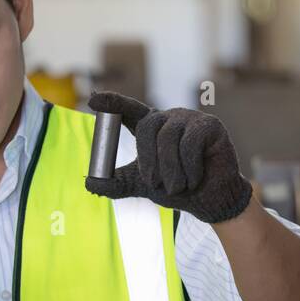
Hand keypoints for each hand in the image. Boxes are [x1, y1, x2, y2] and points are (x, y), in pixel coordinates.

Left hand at [84, 91, 252, 223]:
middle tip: (155, 184)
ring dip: (171, 169)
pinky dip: (190, 167)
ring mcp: (189, 118)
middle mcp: (168, 118)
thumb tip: (89, 183)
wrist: (209, 200)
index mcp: (149, 127)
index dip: (113, 102)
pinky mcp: (210, 125)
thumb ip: (117, 183)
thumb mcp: (141, 185)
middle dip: (148, 160)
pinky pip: (191, 143)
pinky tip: (195, 178)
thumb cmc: (175, 188)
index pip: (128, 109)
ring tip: (177, 186)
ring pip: (169, 138)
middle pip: (147, 126)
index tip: (93, 101)